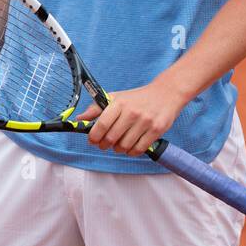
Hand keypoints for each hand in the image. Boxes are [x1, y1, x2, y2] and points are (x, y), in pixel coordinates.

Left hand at [73, 80, 187, 155]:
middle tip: (105, 144)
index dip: (94, 137)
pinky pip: (138, 149)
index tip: (92, 140)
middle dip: (104, 145)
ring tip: (119, 144)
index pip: (101, 125)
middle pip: (111, 138)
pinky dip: (131, 152)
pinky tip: (130, 146)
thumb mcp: (116, 98)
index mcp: (119, 103)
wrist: (166, 93)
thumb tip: (80, 119)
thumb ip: (96, 108)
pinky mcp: (156, 130)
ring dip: (118, 149)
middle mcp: (132, 112)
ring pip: (124, 146)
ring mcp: (145, 122)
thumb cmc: (138, 98)